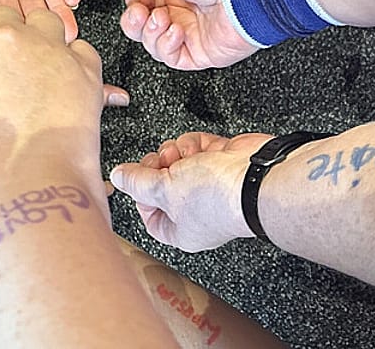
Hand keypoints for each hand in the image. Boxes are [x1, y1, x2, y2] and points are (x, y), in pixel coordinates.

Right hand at [0, 7, 105, 228]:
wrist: (22, 199)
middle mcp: (2, 36)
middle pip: (0, 17)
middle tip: (0, 78)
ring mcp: (45, 50)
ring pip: (44, 23)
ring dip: (39, 40)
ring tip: (36, 75)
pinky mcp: (83, 71)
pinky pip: (81, 49)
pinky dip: (73, 62)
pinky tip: (63, 88)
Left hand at [109, 132, 273, 251]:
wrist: (257, 178)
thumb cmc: (218, 197)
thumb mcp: (163, 189)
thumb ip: (136, 182)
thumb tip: (118, 177)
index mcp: (180, 230)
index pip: (148, 213)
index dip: (140, 193)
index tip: (137, 178)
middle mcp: (194, 211)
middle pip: (161, 183)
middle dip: (158, 166)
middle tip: (162, 162)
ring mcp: (209, 185)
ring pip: (177, 161)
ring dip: (176, 152)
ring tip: (185, 156)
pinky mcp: (220, 162)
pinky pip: (196, 148)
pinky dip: (195, 144)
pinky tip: (201, 149)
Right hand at [119, 0, 257, 68]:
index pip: (142, 1)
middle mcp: (182, 11)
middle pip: (141, 25)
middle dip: (134, 19)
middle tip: (139, 10)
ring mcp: (190, 32)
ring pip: (152, 43)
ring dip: (150, 31)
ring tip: (160, 18)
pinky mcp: (199, 52)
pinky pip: (171, 58)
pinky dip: (166, 45)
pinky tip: (176, 30)